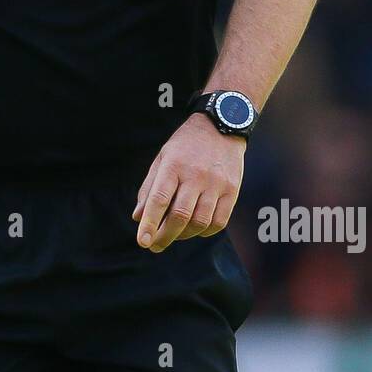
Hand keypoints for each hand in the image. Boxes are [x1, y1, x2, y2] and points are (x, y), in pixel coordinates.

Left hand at [131, 116, 245, 252]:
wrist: (222, 126)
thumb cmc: (186, 145)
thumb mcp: (162, 158)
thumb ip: (149, 188)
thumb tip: (138, 218)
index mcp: (173, 165)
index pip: (159, 199)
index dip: (150, 223)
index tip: (142, 241)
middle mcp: (196, 175)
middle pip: (180, 215)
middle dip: (164, 236)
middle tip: (155, 245)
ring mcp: (216, 183)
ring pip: (199, 222)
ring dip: (184, 235)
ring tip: (174, 235)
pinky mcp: (232, 190)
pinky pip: (219, 222)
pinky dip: (204, 232)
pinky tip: (195, 229)